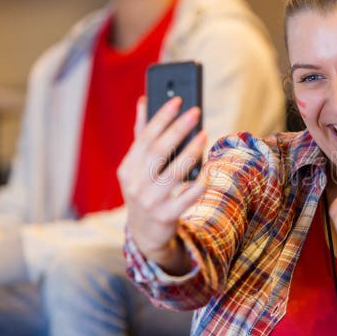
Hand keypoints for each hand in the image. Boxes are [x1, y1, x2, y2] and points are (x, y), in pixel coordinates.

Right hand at [117, 97, 206, 271]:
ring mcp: (150, 202)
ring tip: (204, 134)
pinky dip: (199, 182)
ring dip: (192, 151)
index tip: (178, 101)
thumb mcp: (137, 167)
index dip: (162, 117)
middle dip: (178, 128)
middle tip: (196, 112)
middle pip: (160, 151)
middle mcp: (136, 185)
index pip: (145, 138)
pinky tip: (209, 169)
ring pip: (175, 171)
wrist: (145, 234)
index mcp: (127, 169)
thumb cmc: (144, 190)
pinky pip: (188, 196)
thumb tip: (143, 101)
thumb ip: (141, 135)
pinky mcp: (167, 216)